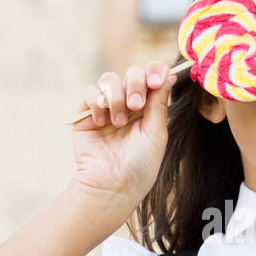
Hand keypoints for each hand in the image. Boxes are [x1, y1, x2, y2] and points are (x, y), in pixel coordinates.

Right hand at [71, 61, 176, 204]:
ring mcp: (107, 107)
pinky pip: (90, 92)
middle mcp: (128, 104)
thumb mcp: (156, 134)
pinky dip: (97, 101)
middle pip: (132, 72)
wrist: (111, 185)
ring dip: (116, 97)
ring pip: (109, 79)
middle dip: (135, 84)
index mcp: (149, 108)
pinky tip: (101, 120)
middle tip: (136, 106)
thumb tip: (169, 73)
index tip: (157, 80)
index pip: (152, 77)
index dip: (155, 70)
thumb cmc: (139, 166)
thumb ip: (159, 103)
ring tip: (118, 122)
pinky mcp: (86, 113)